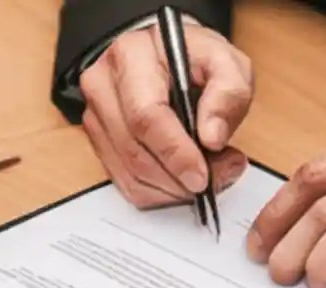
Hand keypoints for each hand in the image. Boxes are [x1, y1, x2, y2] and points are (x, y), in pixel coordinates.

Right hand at [79, 22, 252, 207]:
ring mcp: (96, 117)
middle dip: (178, 177)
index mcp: (132, 56)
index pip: (145, 116)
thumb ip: (228, 93)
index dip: (175, 152)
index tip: (202, 175)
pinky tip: (183, 179)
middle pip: (134, 151)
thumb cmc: (194, 58)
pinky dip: (160, 192)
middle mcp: (103, 86)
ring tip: (209, 176)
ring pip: (130, 173)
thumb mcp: (226, 61)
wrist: (166, 59)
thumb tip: (212, 137)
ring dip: (172, 189)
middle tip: (217, 177)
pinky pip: (126, 183)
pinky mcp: (99, 143)